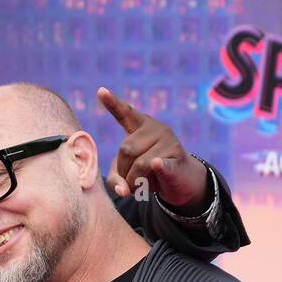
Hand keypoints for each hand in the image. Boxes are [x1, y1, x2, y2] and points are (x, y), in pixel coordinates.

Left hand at [98, 86, 209, 210]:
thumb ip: (116, 180)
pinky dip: (158, 166)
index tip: (100, 91)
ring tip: (141, 186)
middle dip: (123, 171)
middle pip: (125, 149)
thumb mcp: (128, 173)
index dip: (112, 103)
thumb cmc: (149, 173)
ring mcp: (169, 140)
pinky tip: (157, 163)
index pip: (125, 113)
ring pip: (140, 163)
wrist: (182, 180)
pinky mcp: (178, 157)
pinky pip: (162, 163)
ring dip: (135, 182)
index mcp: (140, 127)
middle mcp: (155, 128)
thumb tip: (122, 191)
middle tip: (130, 182)